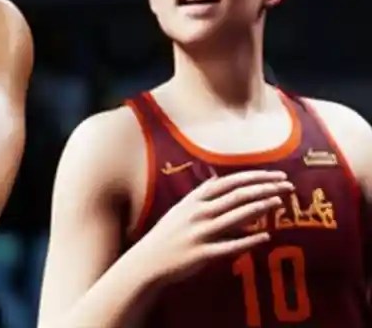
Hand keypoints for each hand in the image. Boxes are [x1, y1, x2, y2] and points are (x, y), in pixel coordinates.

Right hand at [135, 169, 292, 284]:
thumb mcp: (181, 209)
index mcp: (194, 199)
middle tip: (288, 186)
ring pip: (236, 216)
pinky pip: (231, 246)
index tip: (278, 176)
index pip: (230, 182)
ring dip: (260, 208)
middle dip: (266, 189)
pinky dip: (249, 240)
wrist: (148, 261)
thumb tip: (221, 181)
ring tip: (280, 203)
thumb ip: (202, 197)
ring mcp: (201, 233)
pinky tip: (266, 236)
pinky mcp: (203, 254)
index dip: (256, 177)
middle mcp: (198, 213)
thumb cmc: (168, 234)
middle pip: (238, 196)